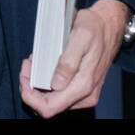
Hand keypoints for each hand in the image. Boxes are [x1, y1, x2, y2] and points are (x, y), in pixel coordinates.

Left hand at [19, 0, 130, 117]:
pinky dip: (47, 82)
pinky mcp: (82, 88)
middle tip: (28, 65)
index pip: (49, 108)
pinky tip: (45, 66)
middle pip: (48, 106)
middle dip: (32, 87)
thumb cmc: (95, 28)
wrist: (109, 27)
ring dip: (39, 84)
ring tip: (36, 63)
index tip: (25, 75)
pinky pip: (59, 93)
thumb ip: (68, 62)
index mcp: (83, 85)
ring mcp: (84, 93)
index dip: (30, 96)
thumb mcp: (80, 37)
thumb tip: (56, 83)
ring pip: (52, 100)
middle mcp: (85, 95)